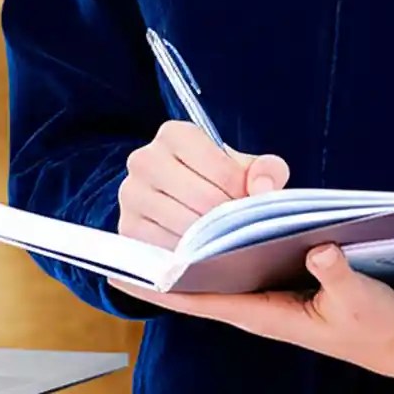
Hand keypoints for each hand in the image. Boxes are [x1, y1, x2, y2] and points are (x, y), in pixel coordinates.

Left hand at [110, 245, 393, 378]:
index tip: (123, 274)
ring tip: (152, 224)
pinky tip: (207, 225)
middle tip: (126, 238)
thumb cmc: (374, 326)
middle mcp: (256, 304)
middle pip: (198, 284)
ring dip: (188, 252)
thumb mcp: (359, 300)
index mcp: (264, 313)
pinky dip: (219, 246)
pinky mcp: (278, 283)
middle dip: (164, 264)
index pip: (201, 300)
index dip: (162, 287)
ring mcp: (265, 294)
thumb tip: (319, 251)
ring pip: (215, 273)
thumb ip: (338, 276)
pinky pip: (237, 264)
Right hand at [118, 121, 289, 249]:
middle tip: (241, 229)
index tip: (250, 205)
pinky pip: (166, 250)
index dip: (244, 194)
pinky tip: (202, 255)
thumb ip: (266, 170)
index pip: (222, 171)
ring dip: (212, 242)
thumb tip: (263, 189)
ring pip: (185, 227)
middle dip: (230, 220)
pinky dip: (189, 258)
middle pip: (203, 200)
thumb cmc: (217, 182)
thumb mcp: (245, 169)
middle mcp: (145, 159)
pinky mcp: (127, 228)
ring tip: (225, 242)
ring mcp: (131, 194)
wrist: (183, 203)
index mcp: (175, 134)